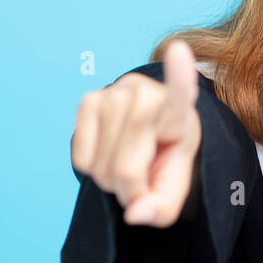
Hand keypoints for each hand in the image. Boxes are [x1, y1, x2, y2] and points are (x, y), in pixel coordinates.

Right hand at [70, 39, 202, 226]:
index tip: (179, 50)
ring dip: (110, 180)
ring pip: (102, 167)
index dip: (179, 75)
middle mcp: (147, 94)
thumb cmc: (165, 160)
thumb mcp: (174, 189)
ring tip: (127, 163)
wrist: (146, 137)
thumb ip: (161, 209)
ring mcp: (115, 94)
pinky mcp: (89, 100)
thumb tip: (135, 212)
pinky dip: (92, 169)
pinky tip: (107, 153)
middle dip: (132, 190)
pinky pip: (82, 159)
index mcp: (180, 111)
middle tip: (143, 180)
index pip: (181, 92)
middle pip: (128, 167)